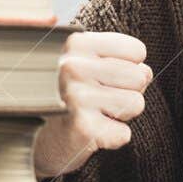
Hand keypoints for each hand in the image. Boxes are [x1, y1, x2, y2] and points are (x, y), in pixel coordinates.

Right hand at [32, 31, 152, 178]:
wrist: (36, 136)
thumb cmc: (71, 95)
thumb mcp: (92, 65)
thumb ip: (124, 61)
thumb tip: (146, 73)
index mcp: (77, 44)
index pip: (137, 51)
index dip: (129, 67)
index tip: (105, 77)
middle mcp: (73, 66)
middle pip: (140, 77)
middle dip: (128, 92)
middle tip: (101, 99)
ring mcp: (76, 97)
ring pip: (136, 104)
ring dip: (121, 115)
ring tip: (96, 113)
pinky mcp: (82, 127)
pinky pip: (124, 134)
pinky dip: (112, 137)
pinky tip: (92, 132)